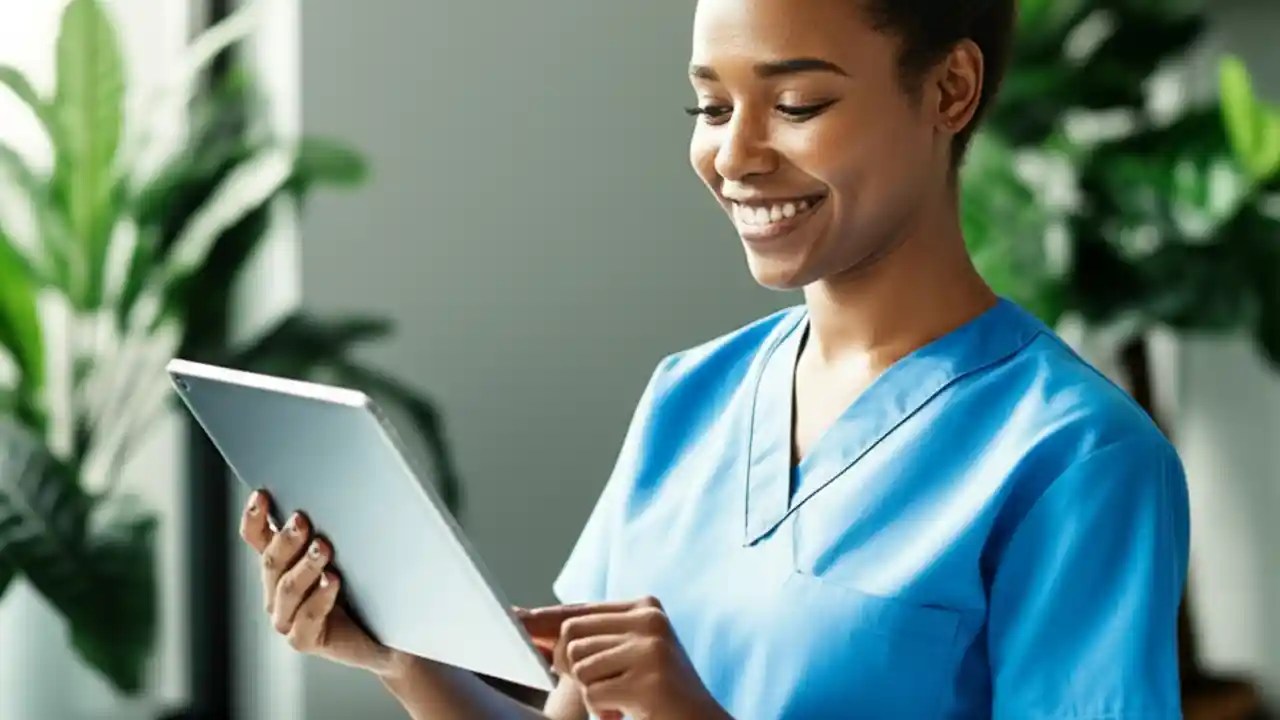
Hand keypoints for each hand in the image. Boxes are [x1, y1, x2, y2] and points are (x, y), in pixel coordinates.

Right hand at [239, 490, 413, 677]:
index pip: (258, 538)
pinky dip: (319, 597)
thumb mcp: (349, 553)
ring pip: (287, 589)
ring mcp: (287, 617)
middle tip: (302, 520)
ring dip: (305, 566)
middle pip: (272, 562)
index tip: (262, 495)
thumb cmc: (367, 589)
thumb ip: (333, 530)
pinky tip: (333, 581)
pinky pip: (307, 617)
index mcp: (283, 564)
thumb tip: (338, 493)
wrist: (387, 635)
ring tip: (323, 547)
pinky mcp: (304, 639)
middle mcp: (277, 590)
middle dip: (286, 539)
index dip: (254, 518)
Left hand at [517, 597, 728, 719]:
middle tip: (596, 690)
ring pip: (580, 665)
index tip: (514, 618)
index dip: (545, 620)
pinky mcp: (649, 679)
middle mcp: (650, 620)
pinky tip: (625, 713)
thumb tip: (528, 624)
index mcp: (646, 607)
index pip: (581, 610)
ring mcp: (651, 648)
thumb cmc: (659, 697)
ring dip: (591, 693)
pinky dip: (601, 710)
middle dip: (568, 667)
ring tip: (619, 702)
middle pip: (572, 634)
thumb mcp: (626, 659)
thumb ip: (589, 641)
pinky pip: (593, 692)